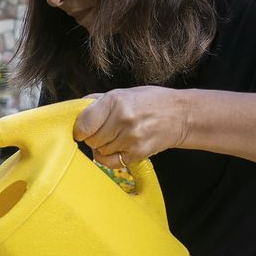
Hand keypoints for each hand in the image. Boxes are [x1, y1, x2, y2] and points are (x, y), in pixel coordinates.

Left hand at [73, 87, 190, 169]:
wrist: (180, 115)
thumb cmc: (149, 101)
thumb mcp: (123, 93)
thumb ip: (97, 102)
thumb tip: (75, 110)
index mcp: (116, 101)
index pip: (83, 124)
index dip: (79, 129)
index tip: (82, 129)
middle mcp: (123, 120)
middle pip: (91, 140)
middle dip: (92, 137)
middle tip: (103, 131)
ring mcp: (131, 138)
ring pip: (99, 151)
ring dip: (103, 147)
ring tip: (116, 136)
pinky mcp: (138, 153)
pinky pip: (110, 162)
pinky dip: (108, 158)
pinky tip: (115, 149)